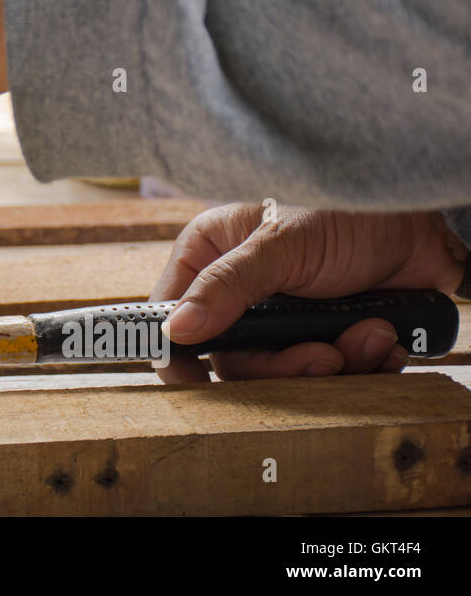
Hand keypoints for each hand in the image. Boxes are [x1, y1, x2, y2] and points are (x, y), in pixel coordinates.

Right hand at [152, 203, 467, 382]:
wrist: (424, 230)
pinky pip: (323, 375)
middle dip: (284, 365)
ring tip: (370, 335)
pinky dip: (358, 364)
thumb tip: (176, 329)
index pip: (170, 309)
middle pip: (231, 357)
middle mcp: (236, 289)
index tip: (190, 380)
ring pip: (279, 372)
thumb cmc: (346, 214)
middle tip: (325, 355)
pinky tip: (380, 339)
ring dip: (332, 363)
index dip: (177, 348)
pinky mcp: (317, 336)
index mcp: (209, 253)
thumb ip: (227, 285)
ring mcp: (278, 317)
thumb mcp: (282, 245)